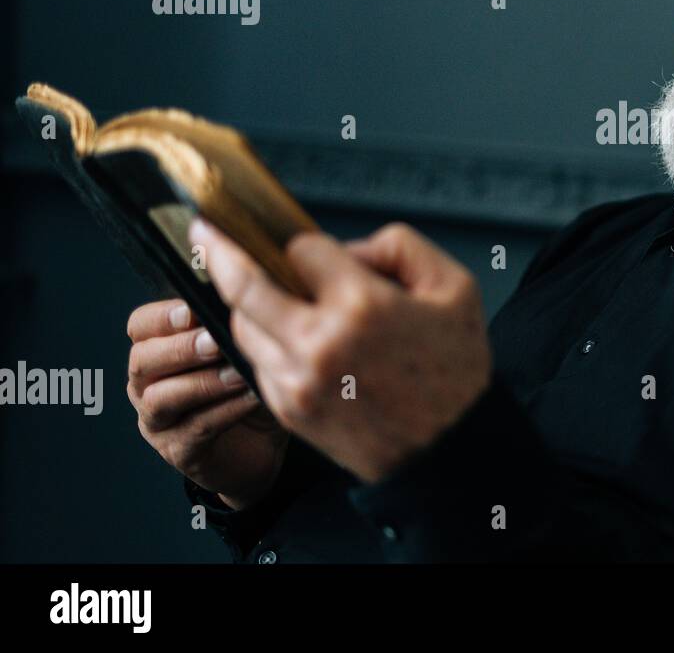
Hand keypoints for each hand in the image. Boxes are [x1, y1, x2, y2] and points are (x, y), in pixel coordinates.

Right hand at [126, 299, 289, 509]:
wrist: (261, 444)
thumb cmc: (248, 386)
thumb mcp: (244, 348)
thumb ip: (235, 324)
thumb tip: (245, 296)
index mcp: (158, 351)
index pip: (141, 325)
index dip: (163, 317)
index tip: (193, 310)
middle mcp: (147, 385)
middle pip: (142, 360)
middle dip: (180, 348)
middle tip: (216, 341)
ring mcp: (158, 422)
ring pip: (161, 398)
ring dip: (203, 382)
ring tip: (238, 373)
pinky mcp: (179, 452)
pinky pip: (195, 428)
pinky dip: (225, 410)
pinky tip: (251, 398)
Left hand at [190, 219, 492, 483]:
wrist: (449, 450)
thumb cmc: (457, 370)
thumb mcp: (455, 287)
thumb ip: (399, 248)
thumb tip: (347, 250)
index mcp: (361, 305)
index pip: (302, 251)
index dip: (306, 244)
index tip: (291, 239)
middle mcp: (320, 342)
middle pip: (245, 286)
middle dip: (221, 254)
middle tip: (204, 233)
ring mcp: (298, 381)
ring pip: (243, 327)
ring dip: (247, 305)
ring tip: (263, 295)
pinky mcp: (289, 410)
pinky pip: (258, 363)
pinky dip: (266, 344)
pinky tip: (291, 340)